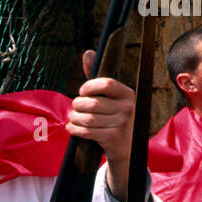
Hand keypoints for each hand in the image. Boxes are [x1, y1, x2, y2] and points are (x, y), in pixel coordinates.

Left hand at [68, 50, 133, 199]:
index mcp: (128, 94)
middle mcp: (128, 108)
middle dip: (78, 105)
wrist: (124, 148)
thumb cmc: (113, 117)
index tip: (83, 92)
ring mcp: (121, 123)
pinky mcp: (112, 137)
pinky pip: (86, 131)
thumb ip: (97, 78)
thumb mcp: (110, 98)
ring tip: (73, 118)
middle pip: (92, 103)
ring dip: (74, 118)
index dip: (89, 87)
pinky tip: (73, 128)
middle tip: (75, 108)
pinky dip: (75, 129)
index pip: (106, 84)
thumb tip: (88, 53)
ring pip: (87, 118)